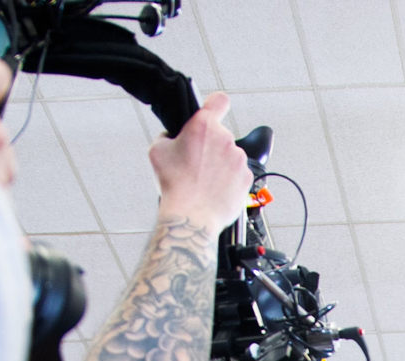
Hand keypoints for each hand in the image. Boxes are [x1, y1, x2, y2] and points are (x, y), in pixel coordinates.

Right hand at [151, 91, 255, 235]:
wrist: (192, 217)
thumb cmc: (175, 186)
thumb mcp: (158, 151)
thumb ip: (169, 135)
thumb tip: (175, 136)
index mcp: (204, 126)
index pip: (218, 100)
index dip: (214, 104)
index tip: (211, 110)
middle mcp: (225, 139)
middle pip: (219, 135)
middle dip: (209, 145)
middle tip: (195, 162)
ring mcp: (239, 159)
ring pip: (229, 156)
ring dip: (219, 163)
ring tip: (204, 180)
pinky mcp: (246, 178)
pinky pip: (237, 173)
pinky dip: (228, 179)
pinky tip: (214, 189)